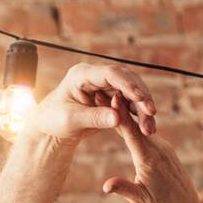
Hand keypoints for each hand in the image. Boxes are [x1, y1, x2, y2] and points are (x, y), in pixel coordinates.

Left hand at [26, 61, 157, 147]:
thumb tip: (117, 118)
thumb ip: (94, 118)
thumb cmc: (54, 121)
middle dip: (141, 96)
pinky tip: (146, 127)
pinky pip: (128, 103)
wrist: (50, 129)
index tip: (140, 97)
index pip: (110, 74)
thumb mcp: (71, 121)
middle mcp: (96, 77)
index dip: (127, 84)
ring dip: (142, 108)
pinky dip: (138, 115)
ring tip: (150, 126)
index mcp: (82, 75)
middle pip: (125, 80)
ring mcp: (104, 86)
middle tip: (152, 113)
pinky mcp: (110, 98)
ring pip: (130, 92)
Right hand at [102, 93, 202, 202]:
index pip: (131, 132)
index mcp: (148, 159)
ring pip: (140, 126)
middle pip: (134, 123)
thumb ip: (124, 189)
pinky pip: (146, 132)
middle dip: (118, 107)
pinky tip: (124, 115)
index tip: (110, 96)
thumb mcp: (142, 201)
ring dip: (125, 112)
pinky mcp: (163, 147)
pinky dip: (134, 123)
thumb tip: (106, 187)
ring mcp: (161, 145)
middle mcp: (156, 147)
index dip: (120, 114)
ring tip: (109, 98)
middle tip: (101, 91)